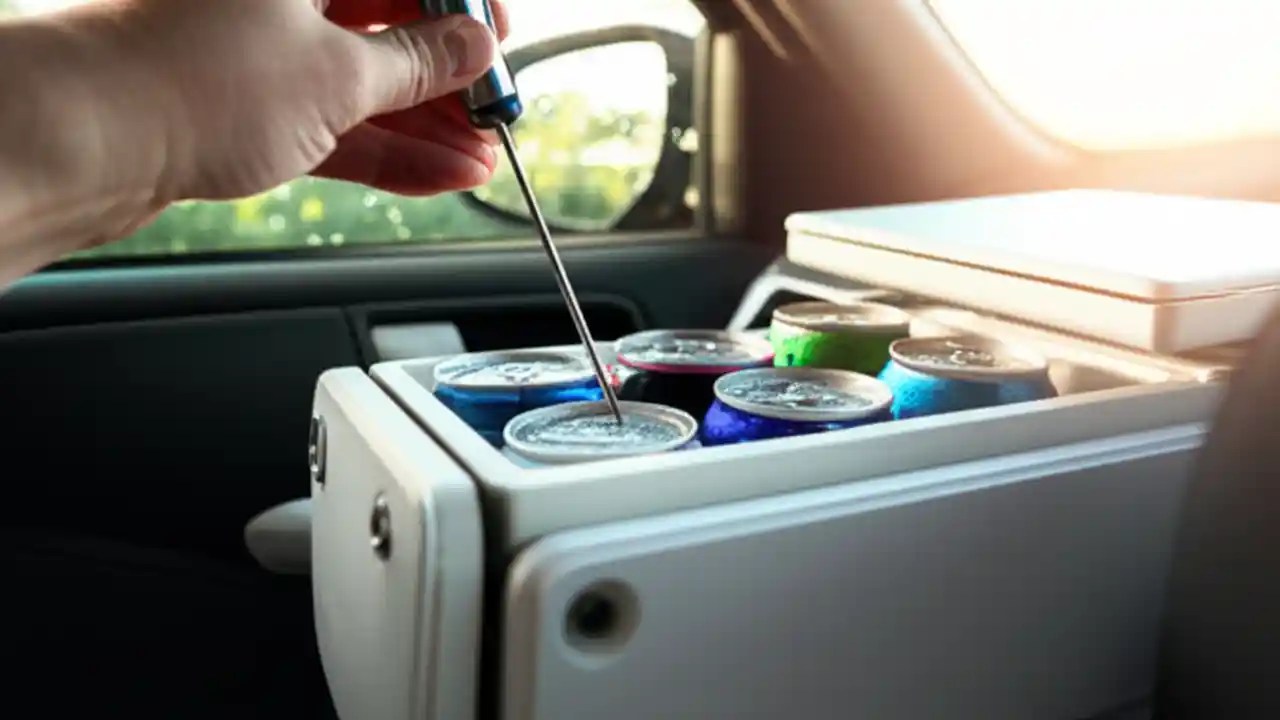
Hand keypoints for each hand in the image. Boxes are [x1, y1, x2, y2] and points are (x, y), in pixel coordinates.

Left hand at [119, 0, 509, 202]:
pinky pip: (334, 120)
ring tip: (478, 159)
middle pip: (388, 22)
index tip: (495, 42)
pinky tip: (438, 174)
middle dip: (449, 74)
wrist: (85, 141)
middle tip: (492, 114)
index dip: (460, 4)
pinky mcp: (248, 104)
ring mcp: (262, 47)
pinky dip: (385, 148)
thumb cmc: (192, 79)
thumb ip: (416, 62)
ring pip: (364, 78)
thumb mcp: (336, 73)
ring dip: (426, 122)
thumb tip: (472, 47)